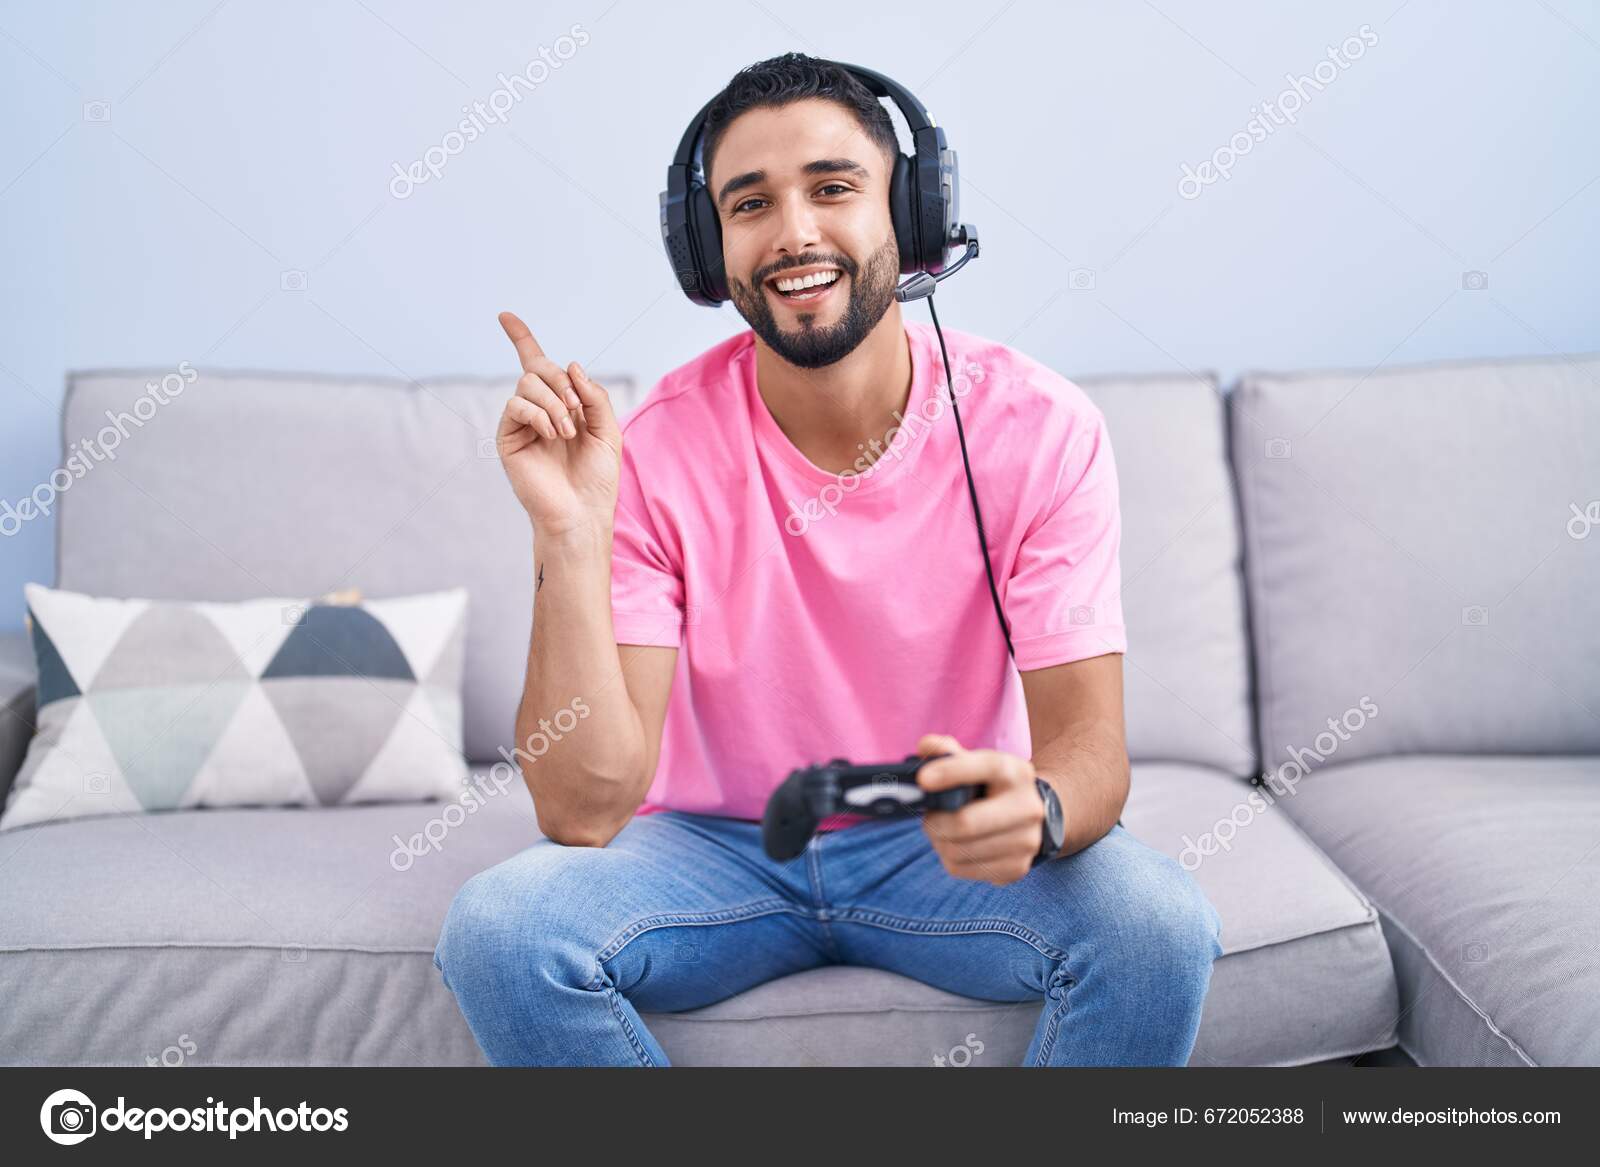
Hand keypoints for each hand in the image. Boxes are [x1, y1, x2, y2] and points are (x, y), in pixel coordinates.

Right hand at [495, 311, 623, 536]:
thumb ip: (594, 395)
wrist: (582, 512)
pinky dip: (538, 414)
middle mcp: (538, 410)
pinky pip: (516, 406)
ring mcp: (522, 423)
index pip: (538, 365)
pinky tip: (552, 434)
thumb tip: (571, 365)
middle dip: (559, 379)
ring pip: (526, 384)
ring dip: (552, 401)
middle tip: (575, 408)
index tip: (505, 315)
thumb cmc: (597, 477)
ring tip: (567, 431)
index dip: (521, 338)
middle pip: (538, 368)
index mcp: (561, 404)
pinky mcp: (508, 438)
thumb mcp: (608, 429)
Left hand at [915, 734, 1046, 885]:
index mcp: (1015, 772)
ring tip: (942, 830)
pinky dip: (949, 858)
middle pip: (965, 823)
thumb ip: (948, 751)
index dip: (950, 772)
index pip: (983, 767)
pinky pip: (961, 869)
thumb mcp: (976, 762)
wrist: (1031, 816)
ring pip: (958, 850)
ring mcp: (1026, 841)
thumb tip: (926, 747)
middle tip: (929, 816)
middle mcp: (1027, 807)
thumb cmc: (990, 786)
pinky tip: (957, 846)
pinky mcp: (1016, 869)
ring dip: (939, 841)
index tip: (922, 779)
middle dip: (935, 821)